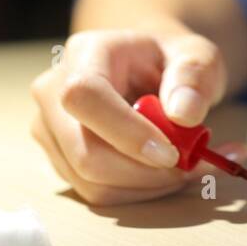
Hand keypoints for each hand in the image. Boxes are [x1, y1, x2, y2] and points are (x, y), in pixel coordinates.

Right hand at [29, 18, 246, 204]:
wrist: (145, 68)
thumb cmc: (169, 60)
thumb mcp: (196, 55)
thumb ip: (194, 76)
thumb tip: (184, 114)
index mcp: (87, 53)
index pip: (86, 95)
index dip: (126, 132)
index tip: (170, 154)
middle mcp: (54, 90)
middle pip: (84, 151)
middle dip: (143, 172)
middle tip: (189, 166)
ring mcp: (50, 127)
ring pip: (92, 181)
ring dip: (146, 185)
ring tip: (184, 167)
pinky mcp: (58, 158)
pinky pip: (97, 192)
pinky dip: (137, 192)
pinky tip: (162, 172)